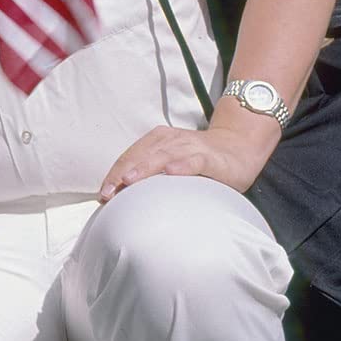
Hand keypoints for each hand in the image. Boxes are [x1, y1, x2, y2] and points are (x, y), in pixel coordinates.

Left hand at [98, 123, 267, 201]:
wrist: (237, 147)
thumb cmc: (197, 161)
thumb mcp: (170, 164)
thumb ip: (152, 178)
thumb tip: (125, 199)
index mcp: (155, 141)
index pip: (129, 158)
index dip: (114, 175)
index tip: (103, 195)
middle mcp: (168, 140)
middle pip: (139, 156)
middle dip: (122, 174)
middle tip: (109, 193)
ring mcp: (188, 146)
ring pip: (161, 156)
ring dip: (144, 168)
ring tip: (129, 180)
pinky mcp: (209, 156)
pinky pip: (193, 160)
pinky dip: (181, 165)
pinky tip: (171, 173)